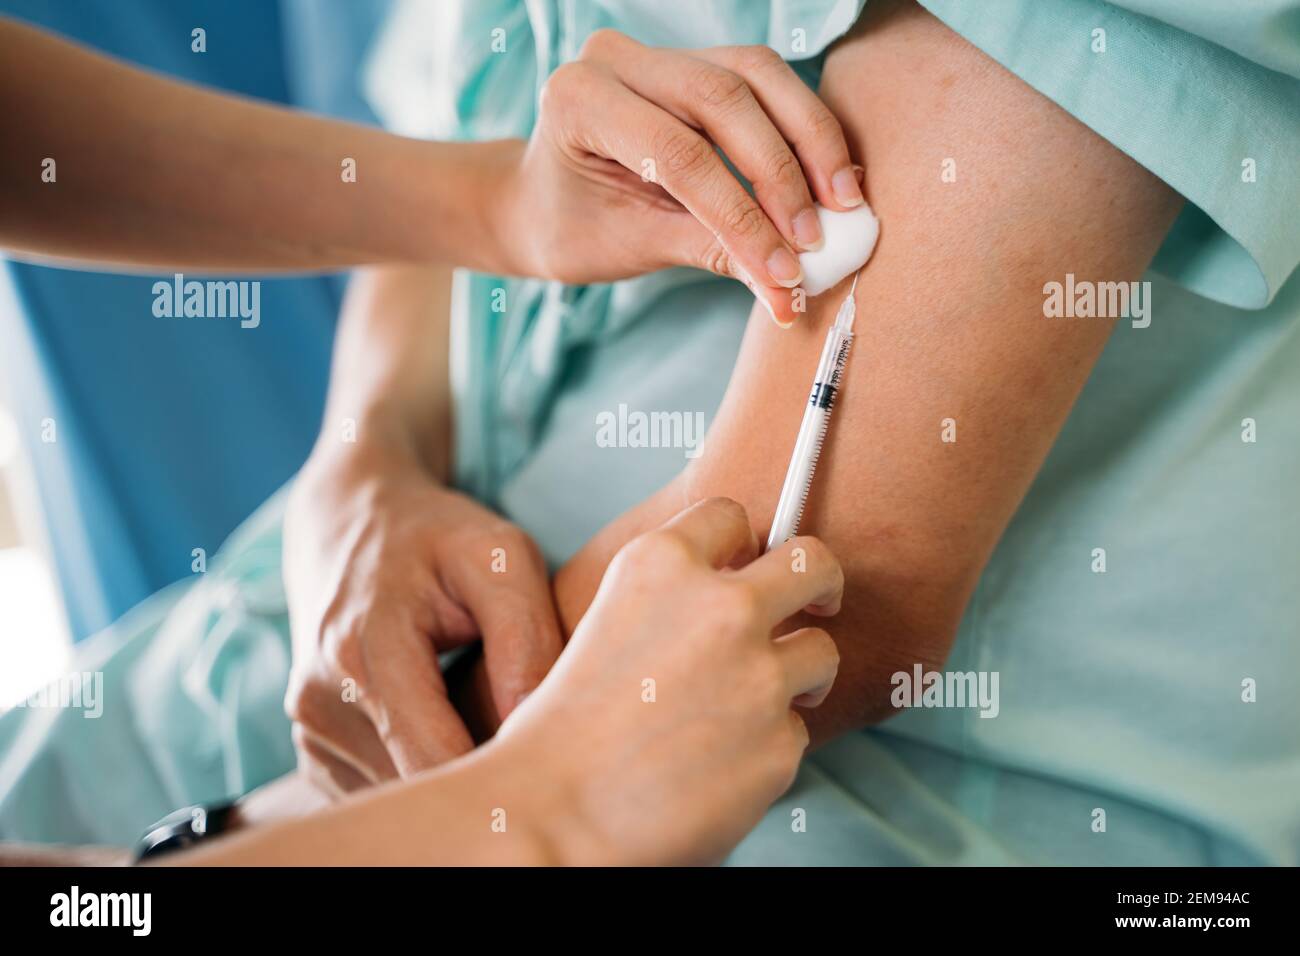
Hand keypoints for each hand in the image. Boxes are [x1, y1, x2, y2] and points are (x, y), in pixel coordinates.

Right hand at [282, 437, 562, 794]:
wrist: (352, 523)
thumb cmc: (439, 539)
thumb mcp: (499, 556)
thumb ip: (524, 636)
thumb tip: (539, 726)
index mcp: (366, 650)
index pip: (434, 758)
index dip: (498, 770)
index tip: (549, 759)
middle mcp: (322, 699)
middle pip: (420, 785)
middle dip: (481, 773)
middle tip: (532, 738)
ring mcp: (310, 730)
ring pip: (403, 793)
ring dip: (453, 772)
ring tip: (487, 717)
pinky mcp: (313, 749)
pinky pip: (381, 790)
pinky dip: (422, 771)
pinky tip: (447, 726)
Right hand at [488, 498, 842, 865]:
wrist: (555, 814)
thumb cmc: (565, 727)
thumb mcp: (606, 621)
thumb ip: (671, 597)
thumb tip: (733, 589)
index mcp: (660, 563)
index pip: (730, 515)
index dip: (742, 542)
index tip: (750, 563)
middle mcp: (720, 607)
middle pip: (811, 562)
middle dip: (821, 581)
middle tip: (819, 602)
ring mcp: (758, 674)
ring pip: (821, 652)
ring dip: (800, 675)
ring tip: (759, 704)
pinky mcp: (780, 742)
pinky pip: (795, 732)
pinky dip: (767, 747)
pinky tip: (719, 766)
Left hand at [498, 29, 865, 324]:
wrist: (544, 201)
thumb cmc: (575, 227)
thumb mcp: (634, 245)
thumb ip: (711, 252)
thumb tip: (789, 285)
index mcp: (580, 99)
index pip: (679, 153)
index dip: (741, 215)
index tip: (784, 270)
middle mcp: (617, 59)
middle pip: (725, 99)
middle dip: (782, 174)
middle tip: (818, 238)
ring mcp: (659, 52)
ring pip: (758, 76)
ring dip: (809, 141)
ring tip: (842, 204)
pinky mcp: (697, 60)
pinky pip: (764, 82)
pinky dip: (803, 128)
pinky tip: (830, 177)